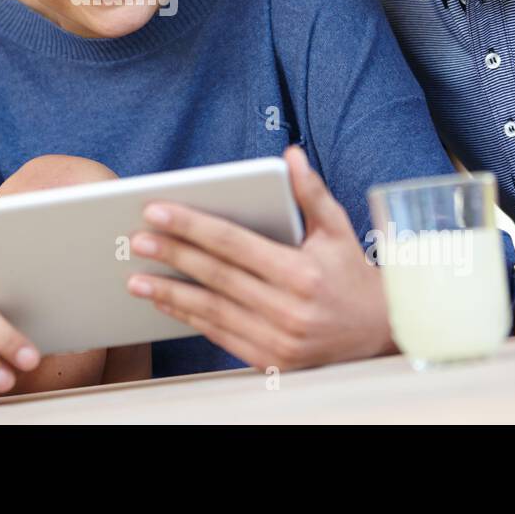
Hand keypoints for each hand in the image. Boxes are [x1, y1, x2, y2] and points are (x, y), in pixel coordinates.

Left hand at [126, 145, 392, 370]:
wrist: (379, 334)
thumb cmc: (351, 274)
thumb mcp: (338, 229)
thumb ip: (311, 192)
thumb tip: (291, 154)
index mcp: (302, 272)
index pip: (234, 243)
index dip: (192, 225)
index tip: (156, 210)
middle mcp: (289, 309)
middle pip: (216, 276)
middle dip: (172, 254)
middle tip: (136, 239)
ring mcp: (278, 340)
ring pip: (212, 311)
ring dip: (169, 293)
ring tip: (136, 277)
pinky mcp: (271, 361)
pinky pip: (220, 335)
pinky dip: (189, 318)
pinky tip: (165, 302)